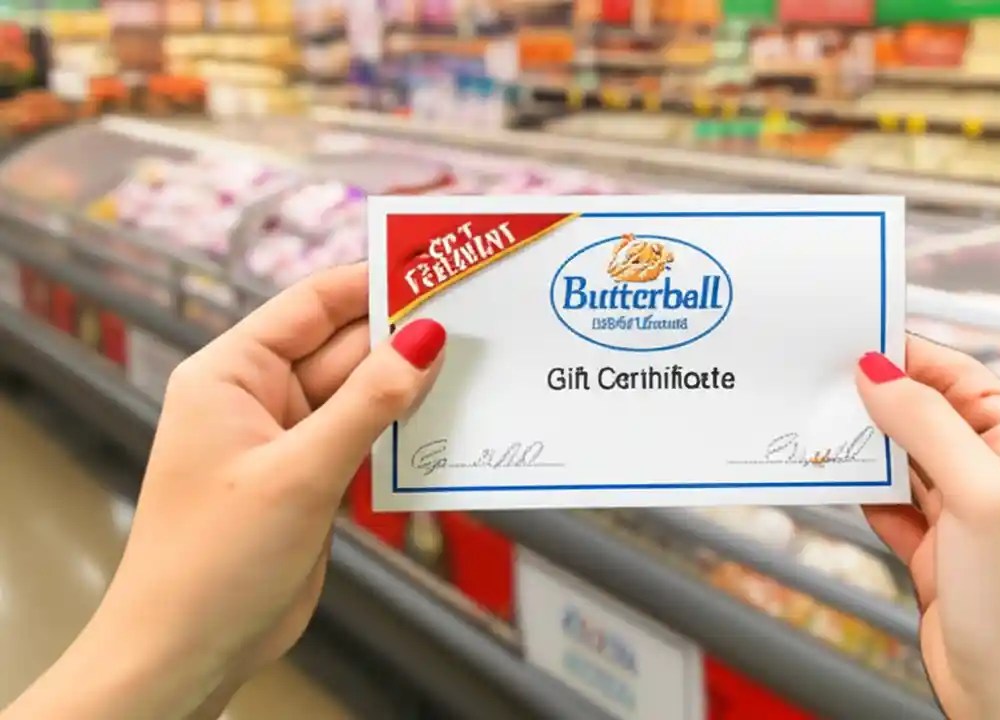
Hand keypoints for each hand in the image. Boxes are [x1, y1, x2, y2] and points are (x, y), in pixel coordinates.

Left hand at [3, 264, 446, 719]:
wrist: (188, 651)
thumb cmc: (213, 560)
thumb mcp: (299, 473)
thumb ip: (368, 404)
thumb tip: (425, 339)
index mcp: (231, 373)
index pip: (311, 305)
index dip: (372, 282)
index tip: (435, 266)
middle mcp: (258, 397)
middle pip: (343, 346)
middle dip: (403, 334)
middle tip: (476, 318)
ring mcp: (287, 440)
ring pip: (361, 393)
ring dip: (408, 384)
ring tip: (474, 364)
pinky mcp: (312, 479)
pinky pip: (365, 436)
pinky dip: (401, 429)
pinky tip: (446, 419)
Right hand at [856, 338, 999, 719]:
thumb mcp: (982, 495)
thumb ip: (929, 428)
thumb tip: (880, 373)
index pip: (966, 384)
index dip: (917, 358)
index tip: (866, 339)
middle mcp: (995, 483)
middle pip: (930, 419)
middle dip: (883, 397)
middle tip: (830, 378)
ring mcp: (963, 523)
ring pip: (904, 463)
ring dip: (867, 445)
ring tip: (825, 424)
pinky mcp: (932, 559)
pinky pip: (889, 508)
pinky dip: (862, 492)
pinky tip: (839, 480)